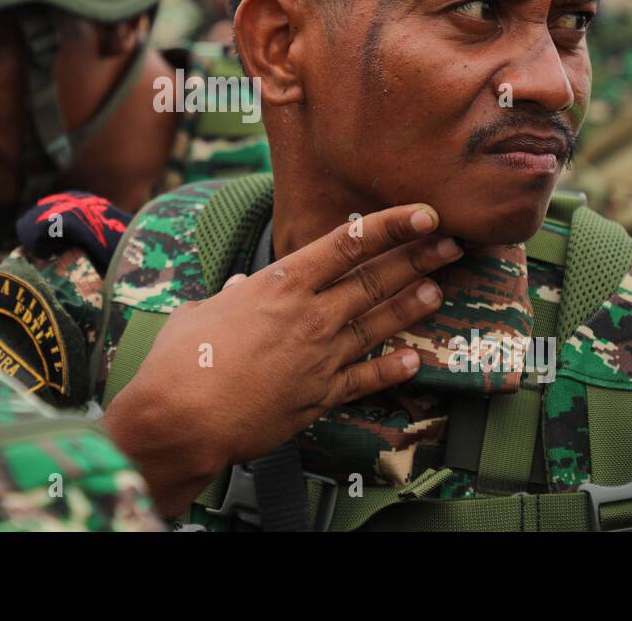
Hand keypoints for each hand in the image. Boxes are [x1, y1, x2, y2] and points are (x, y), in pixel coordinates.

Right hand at [102, 202, 461, 515]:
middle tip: (451, 244)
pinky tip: (412, 360)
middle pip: (374, 280)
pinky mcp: (319, 397)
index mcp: (281, 284)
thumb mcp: (201, 310)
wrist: (183, 418)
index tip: (424, 214)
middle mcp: (310, 316)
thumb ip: (230, 296)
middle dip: (418, 259)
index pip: (348, 243)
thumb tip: (239, 287)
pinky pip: (364, 380)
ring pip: (377, 325)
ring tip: (439, 291)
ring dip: (410, 306)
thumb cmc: (180, 359)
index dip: (392, 226)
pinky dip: (390, 370)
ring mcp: (320, 357)